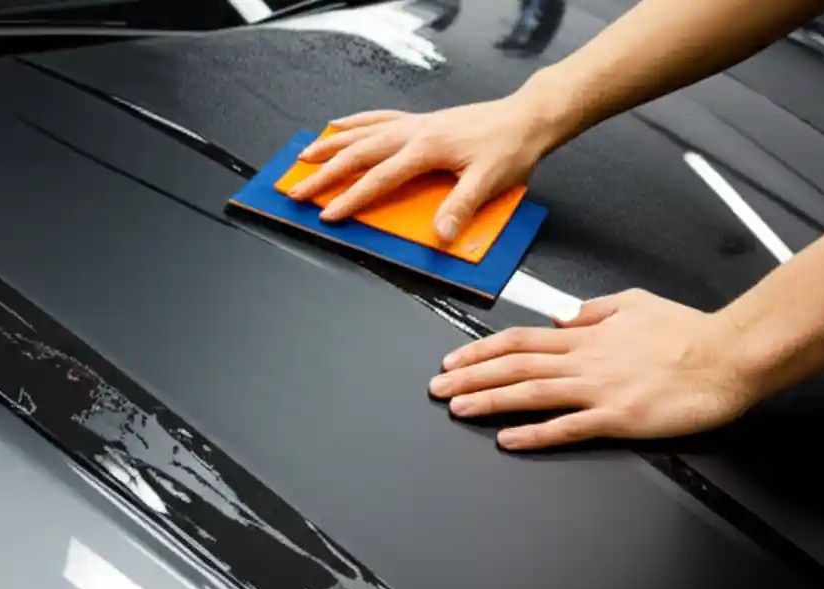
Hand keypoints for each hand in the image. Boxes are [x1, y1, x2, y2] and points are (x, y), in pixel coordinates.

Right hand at [288, 82, 564, 239]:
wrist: (527, 117)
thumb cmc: (511, 147)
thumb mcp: (490, 181)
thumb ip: (461, 207)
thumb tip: (440, 235)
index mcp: (426, 149)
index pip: (379, 177)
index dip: (351, 198)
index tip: (327, 213)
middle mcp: (414, 132)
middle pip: (358, 153)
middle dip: (324, 173)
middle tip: (296, 189)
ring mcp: (415, 124)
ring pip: (362, 132)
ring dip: (331, 145)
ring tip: (303, 156)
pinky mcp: (421, 121)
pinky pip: (378, 118)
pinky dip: (355, 122)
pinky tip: (339, 125)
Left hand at [427, 289, 760, 449]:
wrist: (728, 356)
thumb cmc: (688, 331)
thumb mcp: (633, 303)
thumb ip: (591, 311)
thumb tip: (558, 315)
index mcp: (587, 335)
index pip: (520, 339)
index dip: (480, 350)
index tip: (452, 360)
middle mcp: (585, 360)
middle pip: (514, 366)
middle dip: (469, 377)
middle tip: (437, 389)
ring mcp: (599, 389)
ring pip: (531, 393)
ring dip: (489, 402)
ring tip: (457, 409)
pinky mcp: (618, 417)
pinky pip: (567, 427)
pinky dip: (534, 432)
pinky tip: (508, 438)